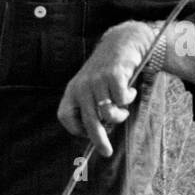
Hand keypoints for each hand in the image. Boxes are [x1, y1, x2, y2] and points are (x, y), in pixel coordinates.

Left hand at [57, 22, 152, 157]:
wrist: (122, 43)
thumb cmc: (108, 73)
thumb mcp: (93, 88)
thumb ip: (92, 108)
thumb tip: (96, 138)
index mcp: (72, 90)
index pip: (64, 116)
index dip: (75, 129)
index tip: (86, 134)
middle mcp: (81, 86)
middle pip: (88, 121)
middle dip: (98, 139)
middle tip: (106, 152)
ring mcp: (97, 80)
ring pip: (108, 113)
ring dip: (120, 114)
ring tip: (123, 106)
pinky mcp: (113, 75)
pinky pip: (122, 100)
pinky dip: (129, 98)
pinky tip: (129, 89)